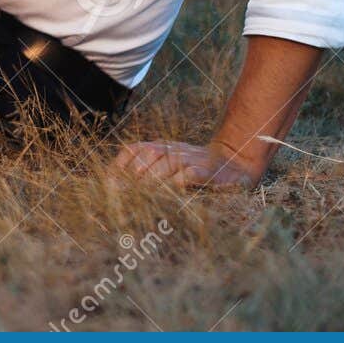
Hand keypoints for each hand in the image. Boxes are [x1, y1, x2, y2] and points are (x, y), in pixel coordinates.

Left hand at [113, 141, 262, 189]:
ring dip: (153, 178)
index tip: (108, 182)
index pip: (133, 150)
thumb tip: (117, 188)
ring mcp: (190, 159)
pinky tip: (170, 192)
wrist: (235, 161)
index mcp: (160, 147)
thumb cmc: (196, 168)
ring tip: (141, 195)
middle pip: (147, 155)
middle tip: (121, 194)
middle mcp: (173, 150)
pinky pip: (189, 173)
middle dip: (133, 174)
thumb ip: (146, 173)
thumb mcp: (169, 166)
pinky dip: (178, 181)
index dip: (119, 165)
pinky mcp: (207, 171)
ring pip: (167, 162)